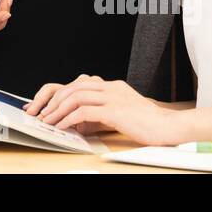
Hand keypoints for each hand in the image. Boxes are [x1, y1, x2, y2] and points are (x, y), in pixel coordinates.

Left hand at [24, 75, 182, 145]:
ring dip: (57, 110)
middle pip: (73, 87)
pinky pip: (84, 111)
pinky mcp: (115, 110)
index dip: (59, 94)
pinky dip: (69, 119)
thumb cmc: (149, 124)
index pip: (78, 84)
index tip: (47, 107)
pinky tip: (62, 127)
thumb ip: (101, 114)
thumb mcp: (121, 114)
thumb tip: (79, 123)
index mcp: (112, 86)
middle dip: (53, 101)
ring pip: (75, 96)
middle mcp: (110, 87)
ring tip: (47, 121)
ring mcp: (113, 97)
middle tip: (41, 114)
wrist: (171, 127)